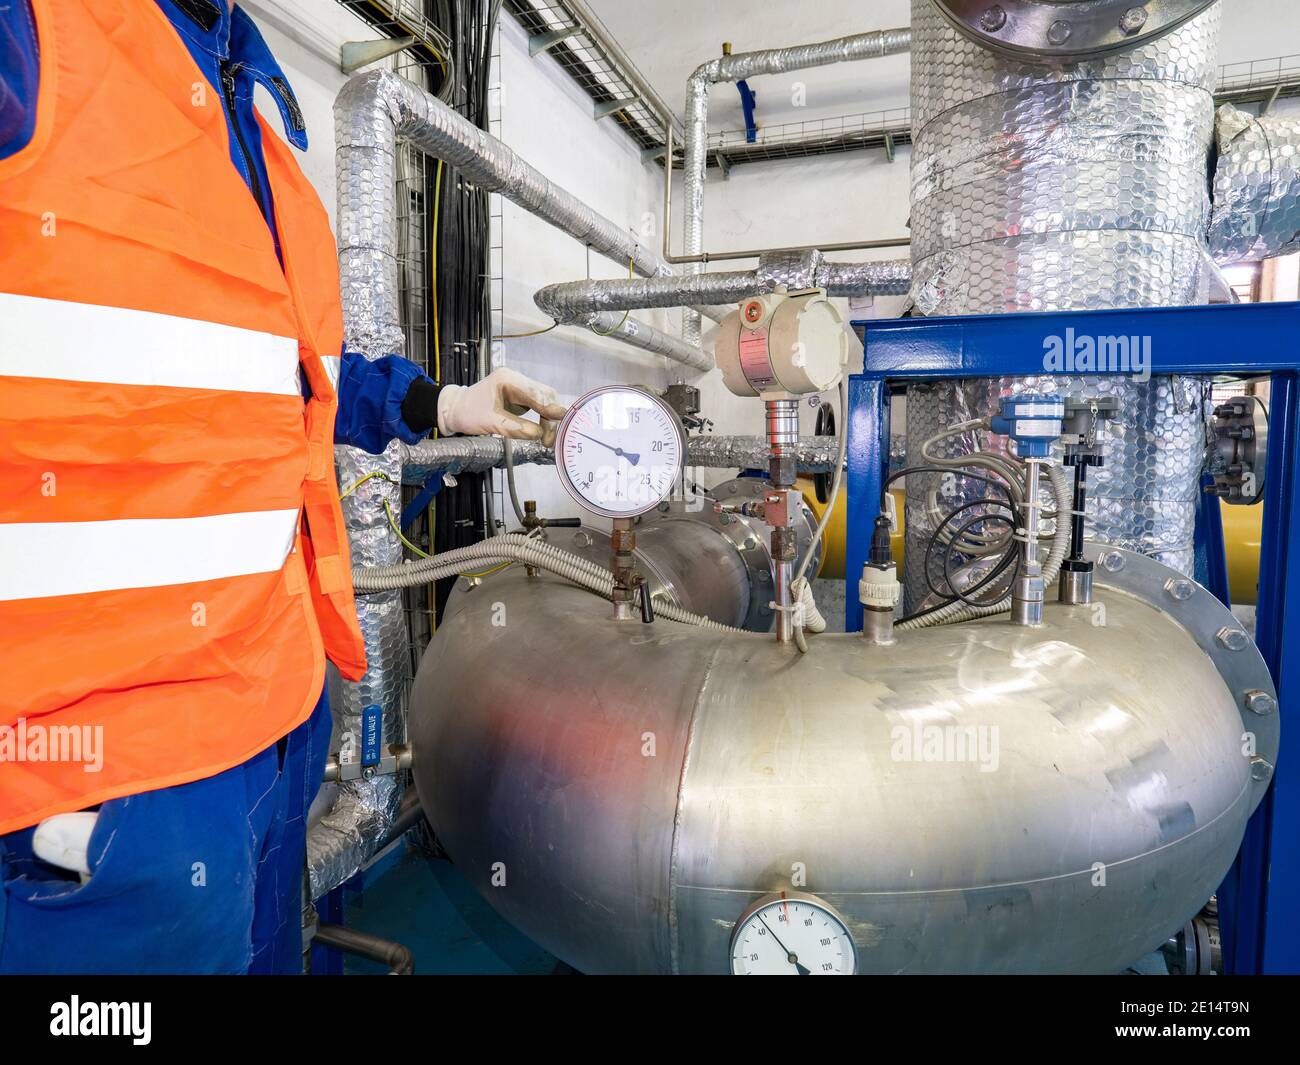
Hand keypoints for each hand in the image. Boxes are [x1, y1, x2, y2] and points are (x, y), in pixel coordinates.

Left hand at [437, 368, 566, 445]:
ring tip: (547, 439)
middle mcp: (517, 380)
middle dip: (551, 416)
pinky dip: (543, 418)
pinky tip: (543, 432)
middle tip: (550, 439)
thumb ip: (515, 428)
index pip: (535, 392)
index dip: (549, 407)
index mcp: (508, 380)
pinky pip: (539, 405)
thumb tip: (538, 435)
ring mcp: (520, 387)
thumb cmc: (467, 413)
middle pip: (545, 395)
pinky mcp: (521, 397)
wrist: (455, 410)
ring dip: (549, 419)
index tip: (560, 420)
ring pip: (545, 400)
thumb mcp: (490, 422)